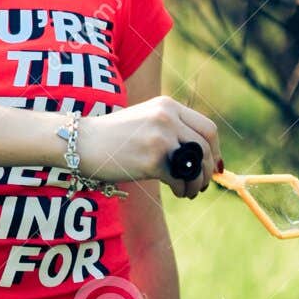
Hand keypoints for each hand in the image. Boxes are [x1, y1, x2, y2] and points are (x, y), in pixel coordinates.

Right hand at [82, 96, 220, 198]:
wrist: (83, 142)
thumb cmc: (114, 136)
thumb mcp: (145, 119)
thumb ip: (172, 128)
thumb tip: (202, 155)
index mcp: (167, 106)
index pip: (207, 127)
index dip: (215, 150)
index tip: (213, 165)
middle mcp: (167, 118)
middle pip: (205, 147)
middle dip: (207, 170)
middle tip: (202, 183)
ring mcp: (160, 138)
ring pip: (197, 165)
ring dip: (197, 182)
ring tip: (190, 190)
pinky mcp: (152, 160)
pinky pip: (180, 180)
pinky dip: (183, 190)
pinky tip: (178, 192)